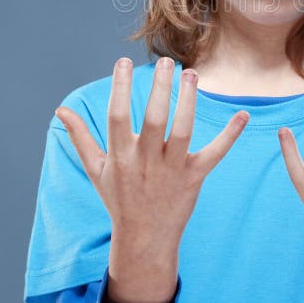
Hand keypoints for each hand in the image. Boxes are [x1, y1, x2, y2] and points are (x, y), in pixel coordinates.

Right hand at [55, 57, 249, 259]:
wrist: (144, 240)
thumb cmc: (119, 200)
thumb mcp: (96, 170)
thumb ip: (80, 137)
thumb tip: (61, 109)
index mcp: (120, 157)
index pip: (117, 116)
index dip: (119, 88)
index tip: (122, 62)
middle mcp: (145, 162)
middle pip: (154, 119)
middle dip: (160, 89)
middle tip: (166, 62)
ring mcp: (171, 170)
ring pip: (182, 131)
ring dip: (188, 101)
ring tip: (191, 73)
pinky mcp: (194, 178)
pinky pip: (214, 154)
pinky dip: (230, 136)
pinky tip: (242, 114)